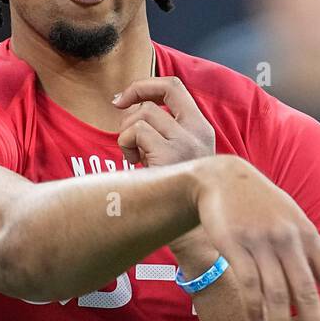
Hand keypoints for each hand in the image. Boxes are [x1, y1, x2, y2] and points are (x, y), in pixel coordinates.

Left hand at [113, 74, 215, 255]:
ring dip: (127, 133)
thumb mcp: (177, 157)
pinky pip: (136, 132)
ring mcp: (186, 142)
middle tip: (118, 111)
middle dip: (133, 95)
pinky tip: (133, 163)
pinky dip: (126, 144)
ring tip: (133, 156)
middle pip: (160, 93)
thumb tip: (130, 105)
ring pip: (142, 114)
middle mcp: (198, 132)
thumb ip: (164, 133)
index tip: (126, 97)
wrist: (194, 235)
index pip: (175, 87)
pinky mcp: (170, 155)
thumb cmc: (175, 196)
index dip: (147, 85)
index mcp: (201, 130)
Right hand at [192, 154, 319, 320]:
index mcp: (307, 234)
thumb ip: (307, 249)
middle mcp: (289, 239)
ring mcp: (261, 242)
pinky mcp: (235, 245)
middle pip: (306, 292)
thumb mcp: (292, 218)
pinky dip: (254, 310)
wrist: (222, 178)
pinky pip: (248, 285)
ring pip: (276, 294)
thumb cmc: (261, 204)